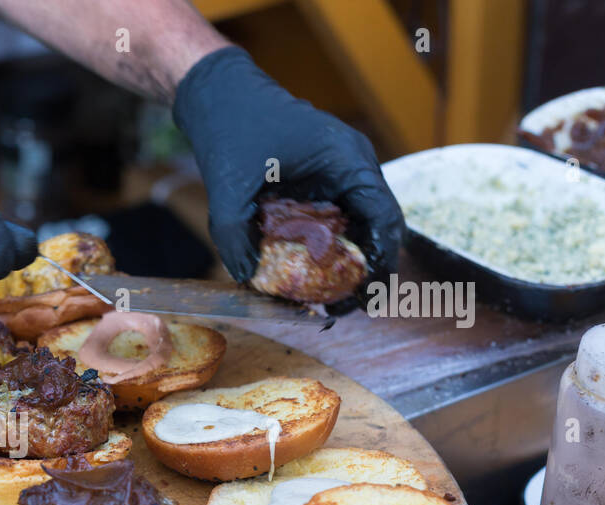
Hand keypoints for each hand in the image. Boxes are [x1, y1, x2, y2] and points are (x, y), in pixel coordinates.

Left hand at [172, 46, 402, 293]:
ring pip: (354, 227)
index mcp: (347, 160)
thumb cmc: (232, 126)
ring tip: (325, 301)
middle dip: (362, 272)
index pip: (384, 217)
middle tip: (340, 310)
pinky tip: (305, 275)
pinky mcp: (318, 182)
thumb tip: (247, 277)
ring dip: (343, 264)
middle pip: (375, 228)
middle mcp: (351, 167)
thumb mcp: (228, 185)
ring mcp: (337, 174)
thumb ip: (234, 233)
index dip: (380, 261)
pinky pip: (332, 221)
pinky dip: (323, 249)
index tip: (364, 295)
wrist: (220, 94)